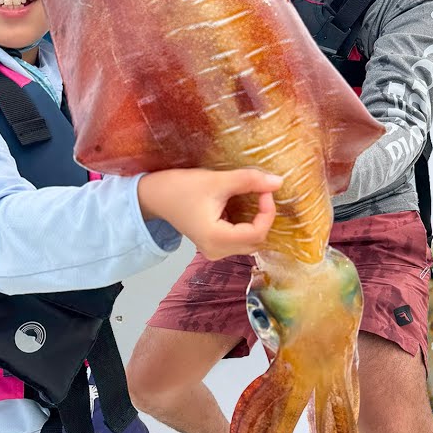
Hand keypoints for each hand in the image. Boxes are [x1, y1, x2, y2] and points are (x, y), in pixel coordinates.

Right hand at [138, 168, 280, 259]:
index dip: (268, 212)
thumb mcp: (216, 181)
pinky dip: (247, 224)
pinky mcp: (214, 245)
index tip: (266, 190)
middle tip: (261, 193)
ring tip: (253, 198)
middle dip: (264, 217)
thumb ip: (249, 181)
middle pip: (256, 241)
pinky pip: (240, 240)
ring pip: (250, 242)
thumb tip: (278, 182)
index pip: (257, 233)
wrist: (155, 195)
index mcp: (215, 238)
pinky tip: (243, 207)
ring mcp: (214, 251)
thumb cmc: (180, 188)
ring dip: (257, 221)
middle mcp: (216, 251)